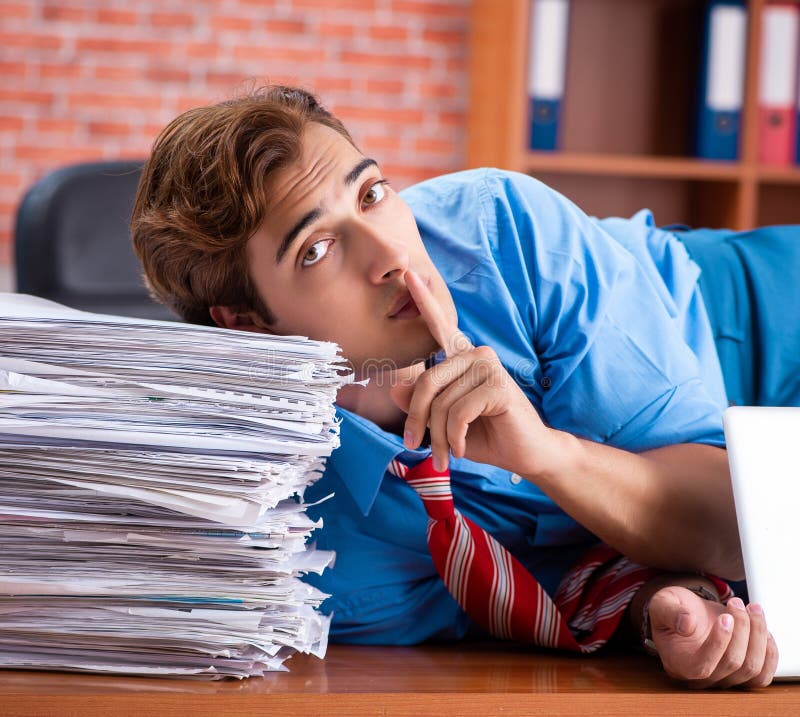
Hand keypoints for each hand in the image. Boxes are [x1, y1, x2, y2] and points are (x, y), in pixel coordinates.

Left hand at [389, 269, 558, 475]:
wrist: (526, 454)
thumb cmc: (485, 436)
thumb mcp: (444, 422)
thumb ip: (421, 405)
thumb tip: (397, 390)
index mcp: (463, 358)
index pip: (440, 327)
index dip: (424, 301)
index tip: (409, 273)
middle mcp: (477, 354)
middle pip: (426, 384)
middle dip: (418, 422)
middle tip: (419, 448)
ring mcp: (490, 366)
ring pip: (441, 404)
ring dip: (439, 438)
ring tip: (448, 454)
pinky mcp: (499, 385)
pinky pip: (458, 413)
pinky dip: (454, 438)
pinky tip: (463, 447)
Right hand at [648, 586, 777, 687]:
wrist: (687, 613)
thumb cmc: (673, 610)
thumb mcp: (663, 604)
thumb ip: (670, 612)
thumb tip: (686, 622)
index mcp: (679, 664)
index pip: (703, 666)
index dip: (719, 642)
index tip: (726, 617)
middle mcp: (703, 679)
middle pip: (733, 664)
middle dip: (742, 629)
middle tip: (737, 602)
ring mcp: (725, 679)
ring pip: (752, 669)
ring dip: (758, 636)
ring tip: (753, 609)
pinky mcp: (742, 675)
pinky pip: (762, 676)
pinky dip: (769, 653)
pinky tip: (763, 630)